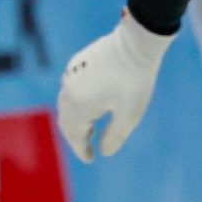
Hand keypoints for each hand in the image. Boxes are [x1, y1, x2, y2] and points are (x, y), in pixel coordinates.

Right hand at [56, 10, 174, 162]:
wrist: (135, 42)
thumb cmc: (135, 80)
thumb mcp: (129, 114)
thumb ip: (115, 136)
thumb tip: (103, 151)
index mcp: (79, 105)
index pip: (74, 135)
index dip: (81, 149)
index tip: (90, 159)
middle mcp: (69, 91)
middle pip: (66, 121)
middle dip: (76, 137)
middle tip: (89, 147)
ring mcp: (70, 75)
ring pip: (67, 105)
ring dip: (76, 120)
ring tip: (91, 130)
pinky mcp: (76, 64)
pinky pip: (70, 90)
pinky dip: (77, 104)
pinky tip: (91, 105)